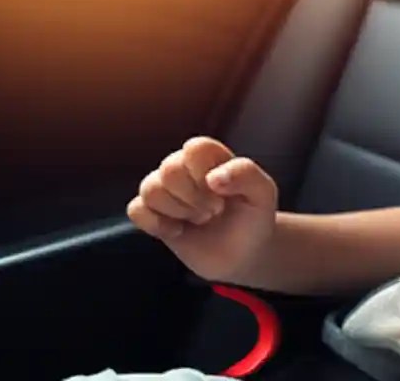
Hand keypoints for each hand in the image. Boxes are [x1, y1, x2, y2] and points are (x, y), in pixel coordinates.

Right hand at [126, 137, 278, 284]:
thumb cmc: (254, 217)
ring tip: (199, 220)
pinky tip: (177, 231)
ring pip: (150, 187)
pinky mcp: (153, 214)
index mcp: (211, 157)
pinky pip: (136, 209)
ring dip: (177, 210)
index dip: (204, 171)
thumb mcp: (263, 194)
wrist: (244, 253)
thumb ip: (246, 174)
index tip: (222, 193)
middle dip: (194, 197)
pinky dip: (155, 223)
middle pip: (169, 168)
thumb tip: (213, 178)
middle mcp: (185, 168)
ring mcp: (167, 191)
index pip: (194, 147)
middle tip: (214, 212)